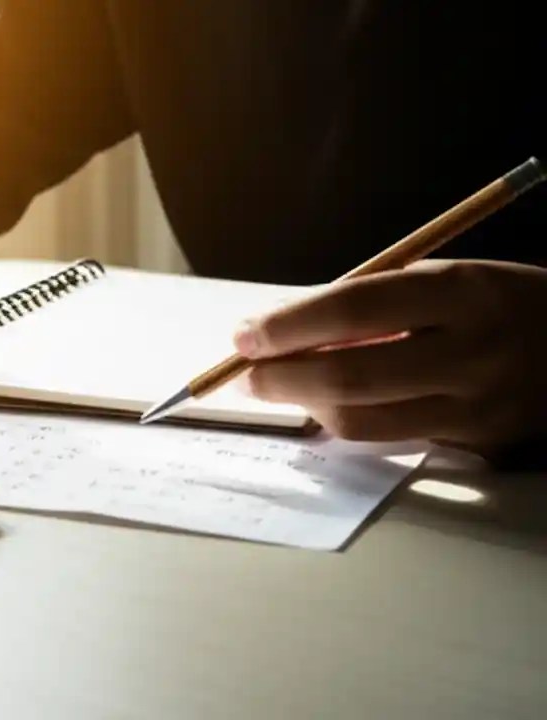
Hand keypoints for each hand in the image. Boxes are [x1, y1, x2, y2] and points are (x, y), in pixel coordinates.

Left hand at [235, 259, 546, 448]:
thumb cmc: (497, 302)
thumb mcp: (443, 279)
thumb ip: (369, 303)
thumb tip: (280, 328)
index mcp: (463, 291)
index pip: (355, 308)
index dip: (290, 326)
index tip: (245, 336)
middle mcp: (472, 351)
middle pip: (352, 377)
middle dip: (282, 378)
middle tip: (243, 374)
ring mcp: (476, 406)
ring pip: (364, 422)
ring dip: (305, 406)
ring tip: (277, 386)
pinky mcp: (474, 444)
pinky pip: (389, 440)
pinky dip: (346, 422)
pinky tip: (325, 403)